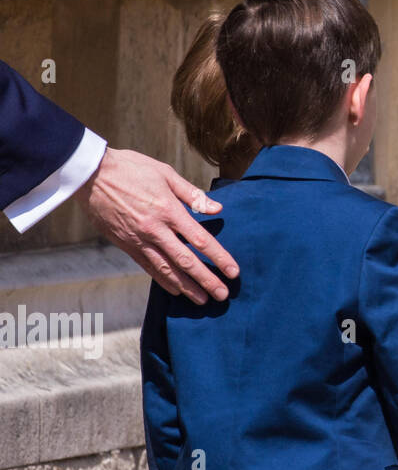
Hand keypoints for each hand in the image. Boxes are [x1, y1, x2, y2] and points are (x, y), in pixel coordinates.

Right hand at [73, 147, 238, 304]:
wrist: (91, 174)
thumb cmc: (131, 169)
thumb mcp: (166, 174)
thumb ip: (192, 194)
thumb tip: (217, 209)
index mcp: (169, 211)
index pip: (200, 240)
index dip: (219, 258)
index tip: (233, 272)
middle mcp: (155, 230)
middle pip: (185, 261)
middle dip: (206, 280)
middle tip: (222, 295)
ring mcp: (138, 239)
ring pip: (165, 269)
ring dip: (185, 287)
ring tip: (202, 300)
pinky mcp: (125, 244)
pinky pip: (147, 266)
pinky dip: (162, 280)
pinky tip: (174, 290)